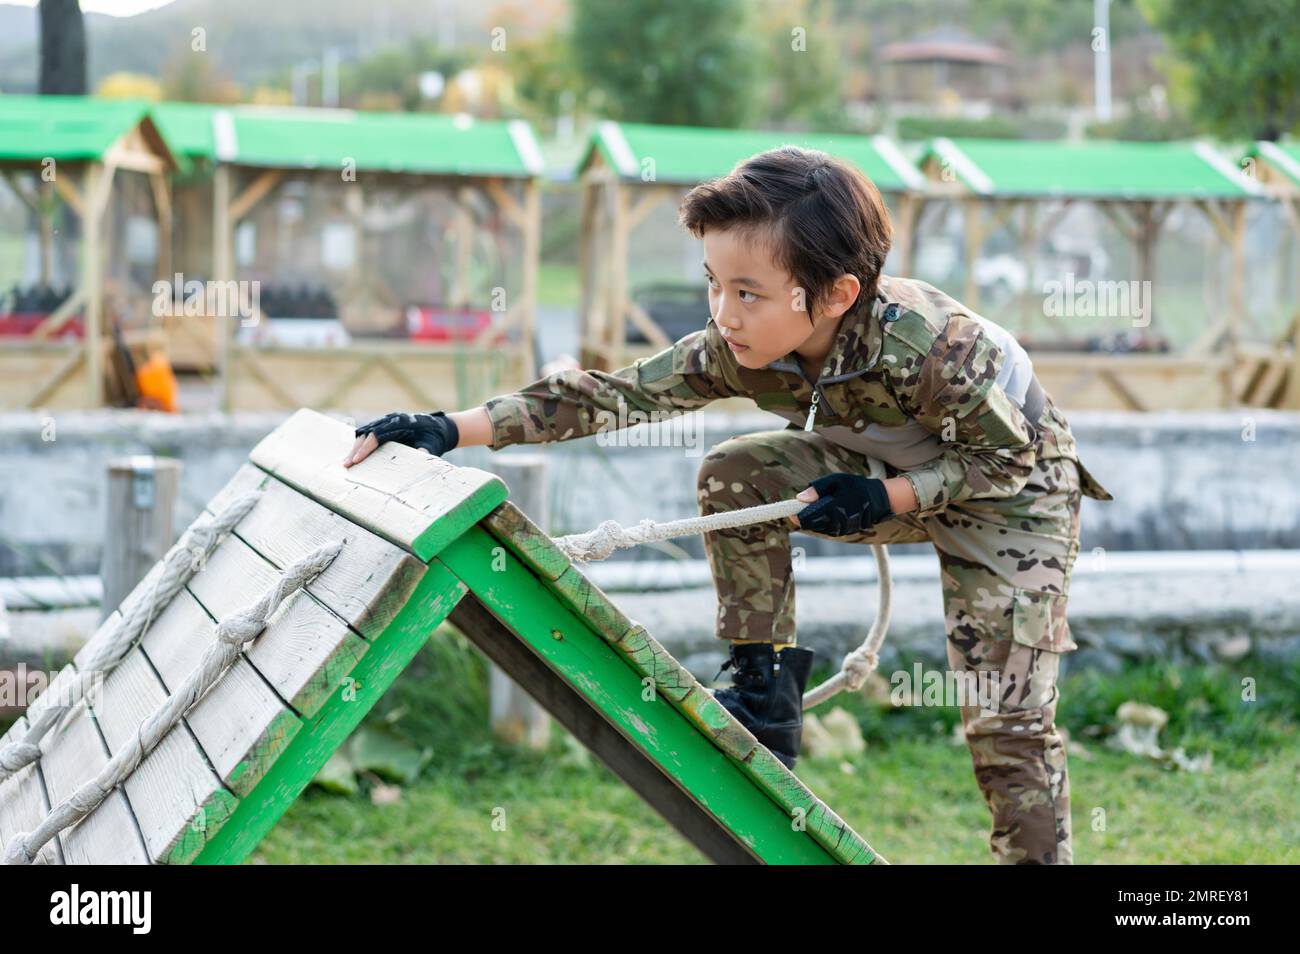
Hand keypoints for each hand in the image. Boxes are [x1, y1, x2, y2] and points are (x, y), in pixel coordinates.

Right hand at [344, 411, 458, 466]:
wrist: (441, 428)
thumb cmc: (435, 438)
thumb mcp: (432, 445)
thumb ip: (425, 450)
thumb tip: (421, 455)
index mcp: (400, 422)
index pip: (377, 435)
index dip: (365, 448)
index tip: (356, 460)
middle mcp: (391, 419)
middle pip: (367, 433)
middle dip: (355, 449)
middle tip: (346, 464)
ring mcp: (387, 421)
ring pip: (365, 432)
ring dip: (356, 447)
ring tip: (348, 462)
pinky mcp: (386, 426)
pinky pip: (370, 433)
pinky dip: (362, 444)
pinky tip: (356, 456)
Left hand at [792, 473, 892, 535]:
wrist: (880, 499)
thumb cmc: (857, 486)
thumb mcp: (837, 481)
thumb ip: (818, 489)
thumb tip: (800, 497)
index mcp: (833, 509)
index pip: (807, 518)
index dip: (797, 514)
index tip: (793, 508)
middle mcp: (837, 523)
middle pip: (811, 524)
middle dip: (805, 515)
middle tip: (805, 504)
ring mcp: (841, 529)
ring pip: (819, 528)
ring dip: (814, 518)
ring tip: (820, 505)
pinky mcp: (845, 532)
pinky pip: (827, 529)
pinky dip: (823, 521)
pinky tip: (827, 511)